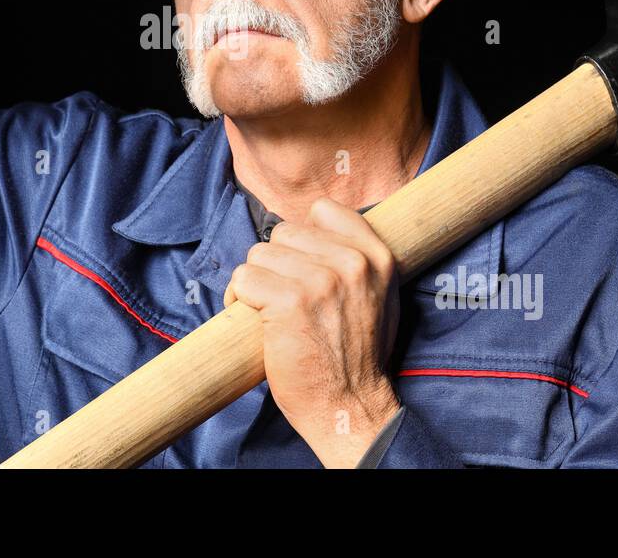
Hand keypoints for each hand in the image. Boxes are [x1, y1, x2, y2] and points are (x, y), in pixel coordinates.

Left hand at [224, 197, 403, 467]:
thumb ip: (357, 258)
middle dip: (276, 265)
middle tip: (283, 299)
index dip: (303, 239)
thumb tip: (317, 224)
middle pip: (283, 233)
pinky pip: (242, 279)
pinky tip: (253, 320)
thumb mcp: (380, 296)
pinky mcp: (289, 302)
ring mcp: (321, 280)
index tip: (303, 268)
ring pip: (259, 254)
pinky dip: (238, 300)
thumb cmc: (357, 355)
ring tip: (269, 312)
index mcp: (377, 255)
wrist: (350, 406)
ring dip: (255, 283)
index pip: (323, 210)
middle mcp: (352, 263)